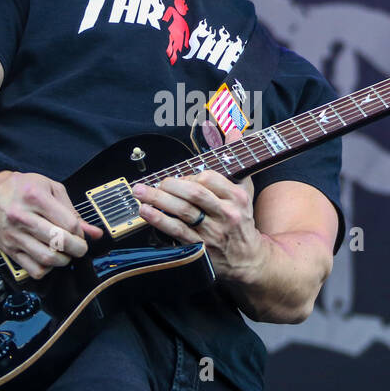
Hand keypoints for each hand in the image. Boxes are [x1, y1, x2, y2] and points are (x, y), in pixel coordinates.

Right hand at [0, 170, 103, 279]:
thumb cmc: (22, 188)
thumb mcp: (50, 188)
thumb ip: (73, 211)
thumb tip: (95, 233)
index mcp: (34, 196)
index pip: (68, 223)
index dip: (80, 231)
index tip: (79, 232)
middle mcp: (21, 216)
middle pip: (59, 242)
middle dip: (78, 249)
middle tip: (80, 247)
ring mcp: (13, 235)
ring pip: (46, 258)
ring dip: (63, 260)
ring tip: (65, 254)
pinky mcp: (8, 249)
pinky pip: (32, 269)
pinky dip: (46, 269)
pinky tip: (48, 259)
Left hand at [132, 168, 263, 283]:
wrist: (249, 260)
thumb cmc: (241, 221)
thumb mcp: (246, 190)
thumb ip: (236, 159)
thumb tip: (233, 130)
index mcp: (237, 197)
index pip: (210, 178)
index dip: (189, 176)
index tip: (179, 179)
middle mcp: (227, 214)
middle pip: (194, 194)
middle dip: (170, 185)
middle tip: (155, 182)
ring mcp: (213, 232)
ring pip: (183, 211)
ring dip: (158, 200)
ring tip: (140, 192)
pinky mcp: (201, 247)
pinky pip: (176, 231)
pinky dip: (158, 220)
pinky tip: (145, 211)